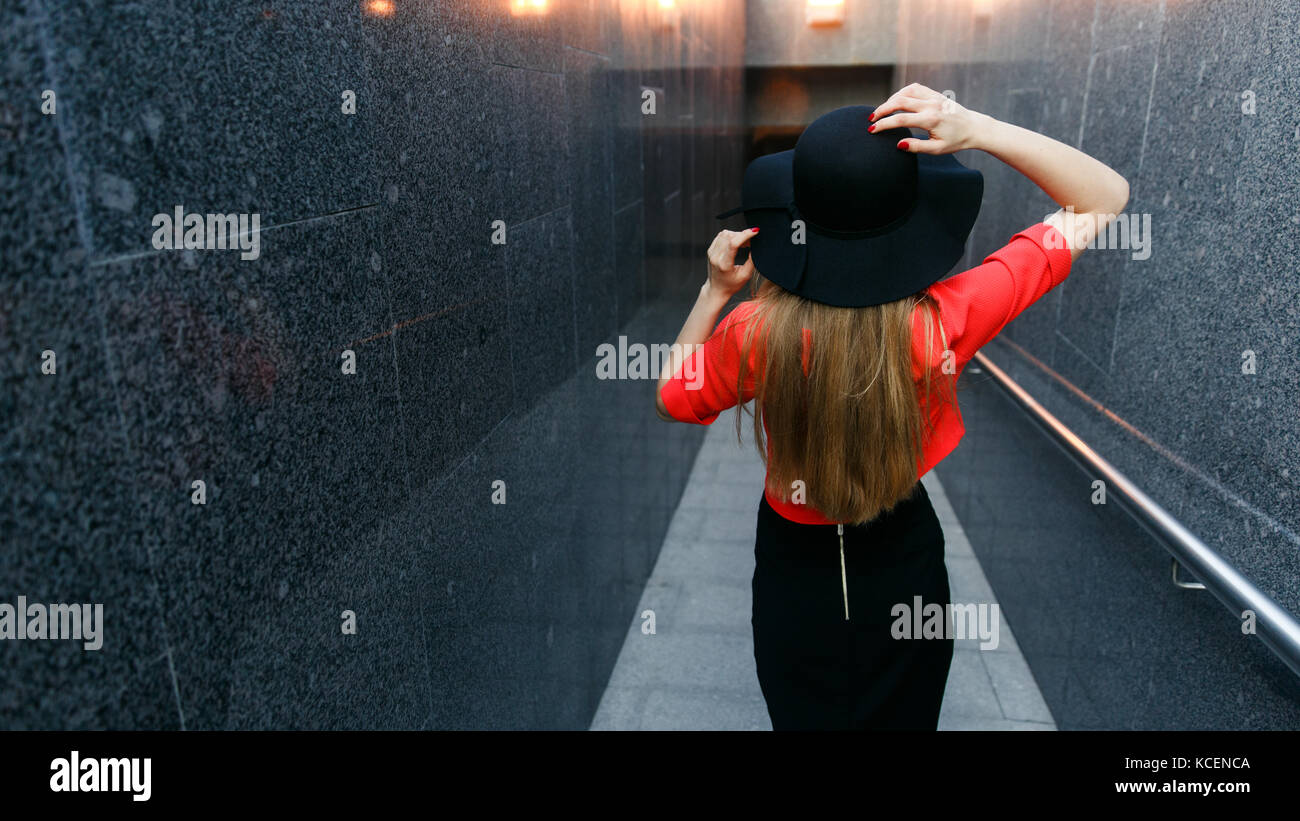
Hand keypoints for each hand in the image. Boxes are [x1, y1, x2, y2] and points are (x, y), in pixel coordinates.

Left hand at [705, 228, 757, 297]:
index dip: (745, 235)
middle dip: (743, 235)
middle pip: (730, 236)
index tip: (755, 231)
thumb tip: (757, 246)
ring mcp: (711, 252)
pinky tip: (737, 242)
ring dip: (737, 235)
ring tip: (744, 243)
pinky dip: (731, 236)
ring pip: (725, 234)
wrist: (716, 289)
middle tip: (751, 242)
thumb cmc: (732, 285)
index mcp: (724, 264)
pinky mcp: (710, 249)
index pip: (733, 244)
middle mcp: (715, 257)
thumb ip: (752, 260)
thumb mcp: (745, 275)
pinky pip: (721, 235)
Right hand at [870, 83, 988, 154]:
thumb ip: (917, 147)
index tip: (872, 129)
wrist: (974, 128)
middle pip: (899, 102)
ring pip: (906, 92)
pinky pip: (914, 88)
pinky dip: (902, 93)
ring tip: (882, 111)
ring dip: (891, 100)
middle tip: (871, 119)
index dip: (883, 124)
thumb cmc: (956, 141)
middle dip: (882, 110)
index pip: (900, 120)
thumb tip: (899, 144)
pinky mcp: (935, 94)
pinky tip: (896, 101)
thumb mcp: (937, 149)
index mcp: (931, 120)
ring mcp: (933, 97)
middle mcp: (931, 105)